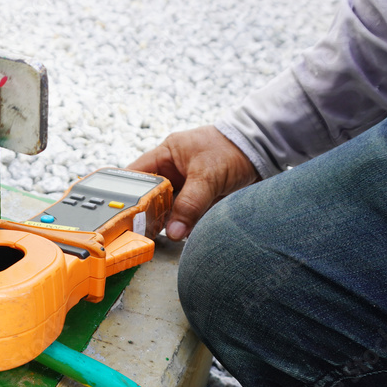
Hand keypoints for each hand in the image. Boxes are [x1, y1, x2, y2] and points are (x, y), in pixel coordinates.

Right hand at [128, 125, 258, 239]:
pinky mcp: (199, 199)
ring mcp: (186, 186)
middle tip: (140, 232)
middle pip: (150, 196)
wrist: (263, 150)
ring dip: (167, 222)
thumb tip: (173, 232)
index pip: (135, 175)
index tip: (122, 214)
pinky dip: (183, 226)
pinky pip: (185, 216)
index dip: (125, 193)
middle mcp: (172, 171)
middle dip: (147, 213)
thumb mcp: (208, 175)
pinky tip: (180, 235)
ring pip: (168, 209)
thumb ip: (190, 204)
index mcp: (166, 155)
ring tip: (157, 236)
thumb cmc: (232, 149)